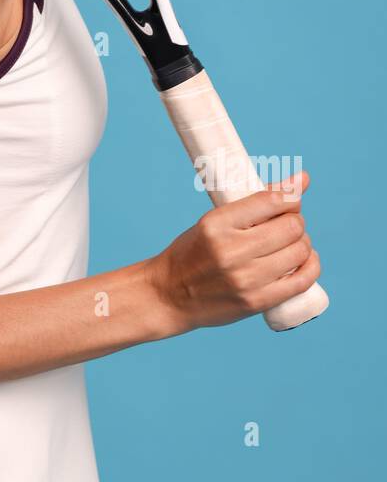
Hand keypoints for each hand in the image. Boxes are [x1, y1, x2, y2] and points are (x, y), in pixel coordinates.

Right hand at [146, 170, 321, 332]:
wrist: (170, 295)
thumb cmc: (194, 253)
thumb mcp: (213, 221)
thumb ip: (256, 204)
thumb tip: (304, 179)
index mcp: (216, 223)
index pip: (272, 200)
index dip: (291, 196)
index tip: (291, 199)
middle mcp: (231, 250)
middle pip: (291, 226)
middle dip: (296, 221)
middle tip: (286, 225)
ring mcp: (245, 279)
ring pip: (300, 251)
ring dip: (303, 243)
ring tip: (290, 244)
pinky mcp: (256, 302)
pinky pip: (302, 281)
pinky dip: (311, 267)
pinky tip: (304, 261)